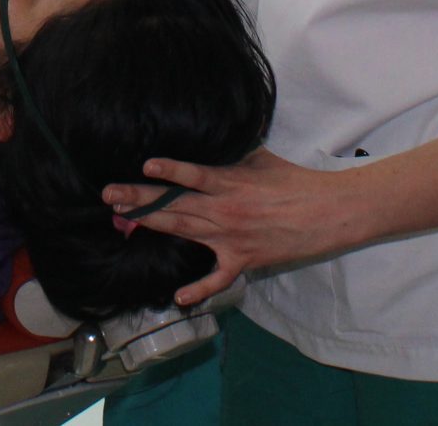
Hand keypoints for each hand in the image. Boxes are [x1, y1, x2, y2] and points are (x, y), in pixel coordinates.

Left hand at [104, 149, 361, 307]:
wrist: (327, 212)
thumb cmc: (296, 181)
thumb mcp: (261, 157)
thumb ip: (232, 153)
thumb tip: (212, 141)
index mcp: (231, 181)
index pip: (192, 175)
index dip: (168, 171)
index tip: (143, 166)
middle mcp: (225, 210)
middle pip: (175, 204)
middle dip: (140, 199)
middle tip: (110, 195)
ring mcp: (232, 237)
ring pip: (185, 231)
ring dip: (152, 225)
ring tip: (123, 220)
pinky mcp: (244, 259)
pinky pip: (218, 278)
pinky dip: (199, 289)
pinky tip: (179, 297)